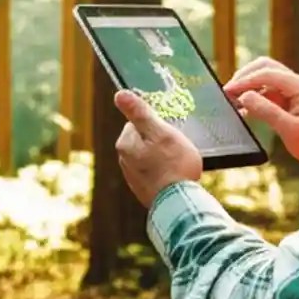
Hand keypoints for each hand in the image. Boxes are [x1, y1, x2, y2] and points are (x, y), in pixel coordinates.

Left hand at [114, 89, 203, 206]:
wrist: (178, 204)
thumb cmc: (173, 165)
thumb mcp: (160, 131)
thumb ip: (140, 113)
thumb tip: (120, 94)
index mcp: (125, 143)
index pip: (139, 122)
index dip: (158, 125)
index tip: (170, 133)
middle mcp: (124, 160)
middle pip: (145, 139)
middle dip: (160, 141)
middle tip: (177, 149)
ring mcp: (133, 177)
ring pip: (150, 157)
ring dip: (163, 158)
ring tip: (178, 165)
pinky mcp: (143, 190)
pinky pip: (154, 173)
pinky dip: (164, 173)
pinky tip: (175, 177)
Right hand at [224, 57, 298, 169]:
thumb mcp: (291, 131)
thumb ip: (267, 111)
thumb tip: (245, 97)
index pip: (265, 74)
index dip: (244, 81)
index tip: (226, 92)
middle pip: (266, 67)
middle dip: (246, 76)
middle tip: (229, 92)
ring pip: (269, 78)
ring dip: (252, 86)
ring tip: (235, 101)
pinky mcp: (298, 102)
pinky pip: (274, 92)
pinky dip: (260, 96)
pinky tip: (249, 110)